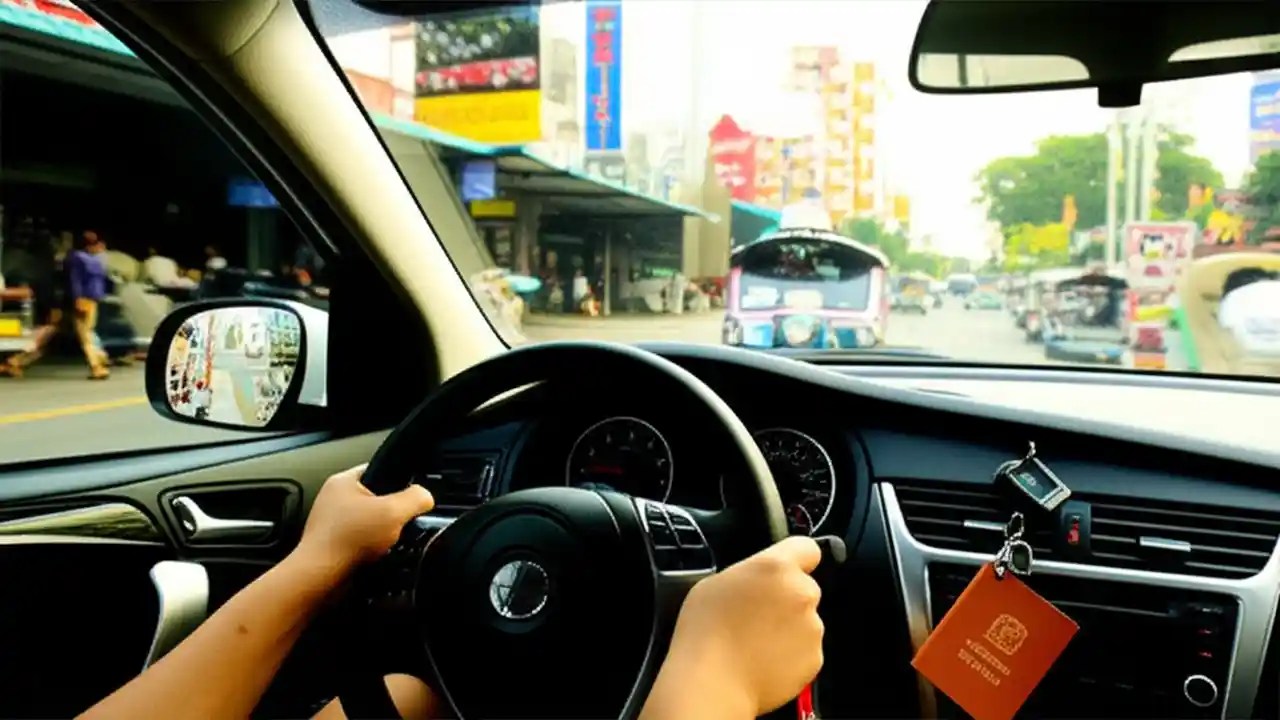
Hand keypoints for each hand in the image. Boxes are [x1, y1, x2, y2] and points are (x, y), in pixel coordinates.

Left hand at [294, 464, 434, 573]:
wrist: (321, 578)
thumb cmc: (348, 540)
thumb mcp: (394, 511)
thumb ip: (417, 498)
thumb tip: (426, 498)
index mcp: (344, 481)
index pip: (380, 469)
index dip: (401, 480)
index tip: (412, 496)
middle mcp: (334, 499)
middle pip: (378, 499)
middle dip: (393, 513)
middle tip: (400, 523)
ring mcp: (332, 523)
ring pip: (371, 523)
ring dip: (383, 534)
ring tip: (386, 543)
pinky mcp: (334, 546)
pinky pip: (362, 543)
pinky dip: (373, 550)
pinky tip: (377, 557)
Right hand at [664, 536, 823, 715]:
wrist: (713, 682)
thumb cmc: (705, 632)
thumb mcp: (716, 582)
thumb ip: (749, 573)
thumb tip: (758, 579)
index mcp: (776, 567)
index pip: (807, 548)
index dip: (796, 558)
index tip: (787, 568)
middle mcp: (802, 593)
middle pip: (804, 587)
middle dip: (787, 598)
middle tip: (758, 613)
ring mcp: (812, 628)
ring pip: (806, 620)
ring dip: (788, 627)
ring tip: (755, 641)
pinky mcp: (815, 658)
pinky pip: (806, 649)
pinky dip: (790, 653)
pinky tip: (763, 658)